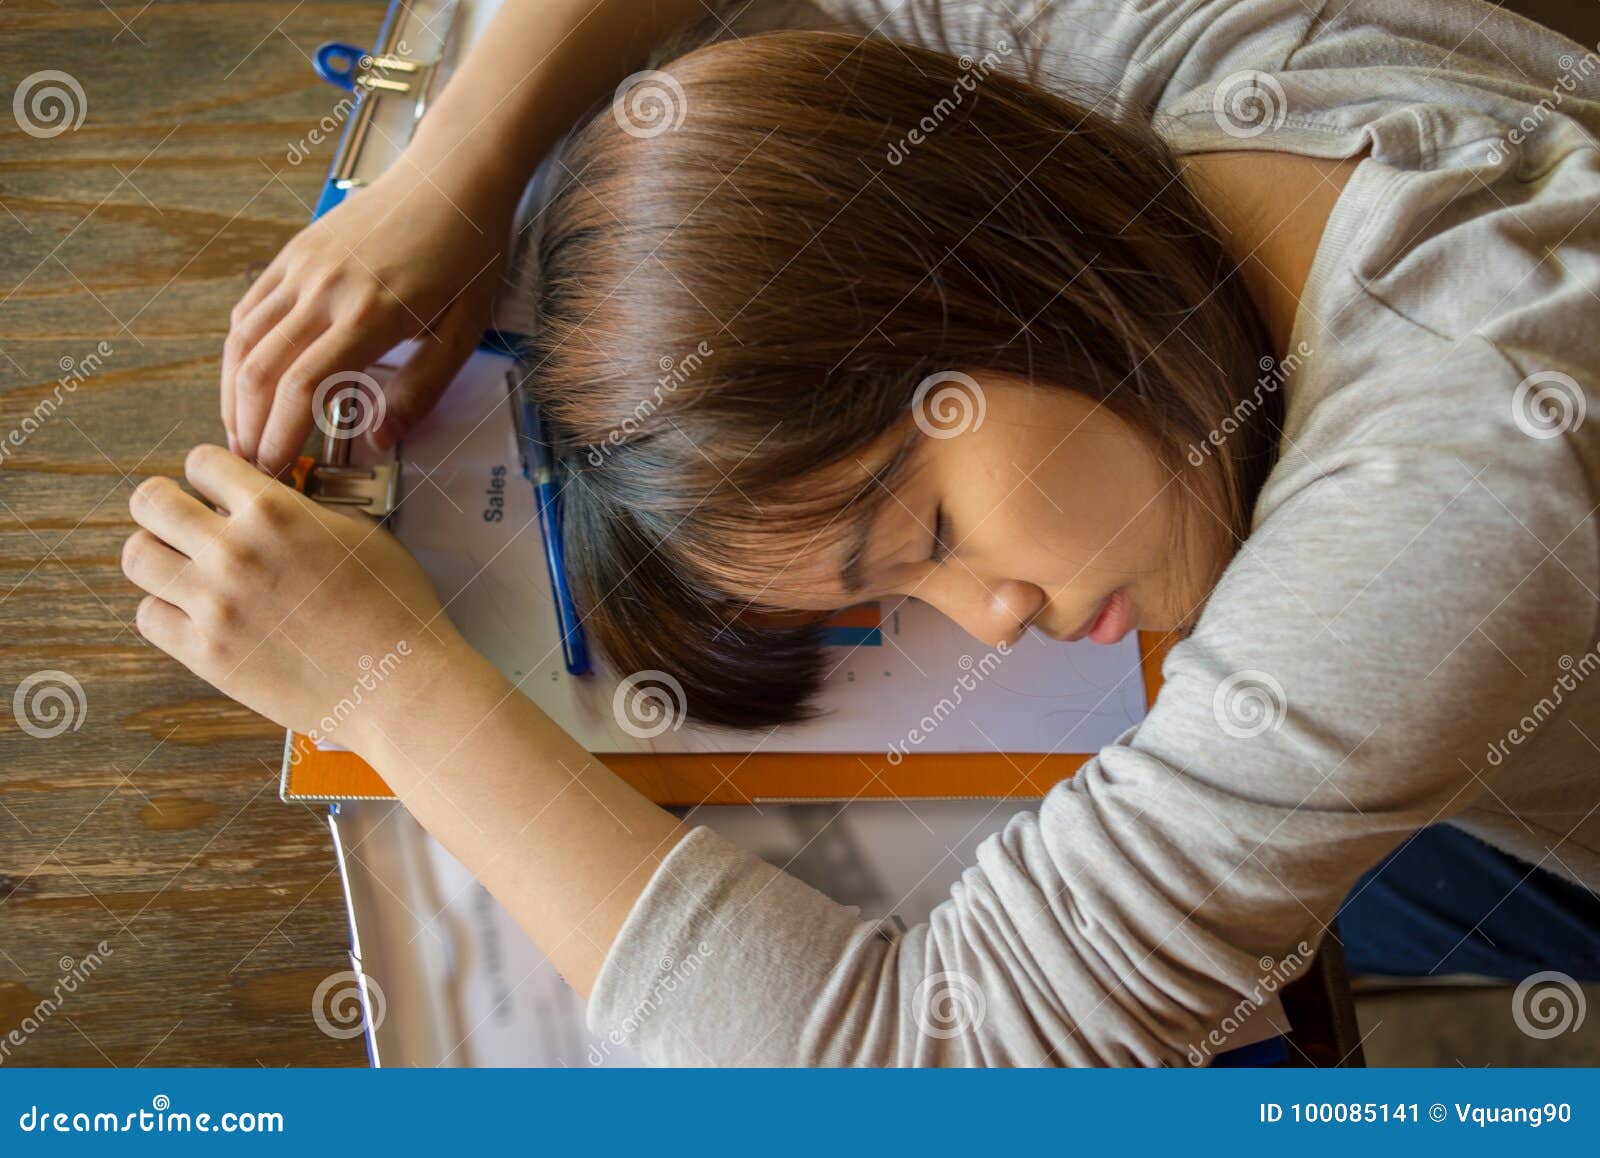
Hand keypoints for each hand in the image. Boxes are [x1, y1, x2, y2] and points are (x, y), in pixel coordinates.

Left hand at [121, 444, 472, 749]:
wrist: (399, 683)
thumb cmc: (394, 610)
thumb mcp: (360, 535)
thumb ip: (303, 513)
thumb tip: (266, 510)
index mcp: (275, 512)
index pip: (201, 463)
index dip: (208, 474)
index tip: (215, 491)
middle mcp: (234, 551)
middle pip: (151, 502)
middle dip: (165, 506)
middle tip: (182, 522)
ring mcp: (214, 604)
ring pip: (138, 557)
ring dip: (157, 556)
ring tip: (181, 567)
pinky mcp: (207, 654)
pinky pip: (148, 616)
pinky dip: (165, 609)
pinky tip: (194, 612)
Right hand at [222, 166, 512, 476]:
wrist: (451, 179)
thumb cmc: (467, 254)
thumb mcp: (461, 332)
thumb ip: (420, 390)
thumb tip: (380, 440)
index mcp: (370, 314)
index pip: (302, 387)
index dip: (279, 436)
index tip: (274, 471)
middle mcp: (325, 289)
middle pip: (260, 369)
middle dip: (248, 426)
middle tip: (250, 465)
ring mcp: (302, 266)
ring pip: (243, 339)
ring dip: (234, 394)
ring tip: (242, 433)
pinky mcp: (293, 252)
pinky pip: (250, 308)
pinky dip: (239, 351)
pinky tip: (245, 381)